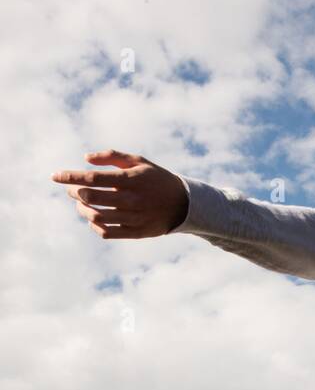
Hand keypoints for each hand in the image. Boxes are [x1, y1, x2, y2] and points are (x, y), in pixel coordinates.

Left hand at [50, 150, 188, 237]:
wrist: (183, 204)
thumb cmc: (156, 178)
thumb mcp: (138, 161)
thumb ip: (111, 157)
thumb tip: (85, 159)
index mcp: (130, 179)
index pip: (93, 178)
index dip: (70, 177)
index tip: (55, 176)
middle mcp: (130, 200)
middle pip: (91, 197)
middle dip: (75, 192)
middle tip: (72, 189)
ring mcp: (133, 218)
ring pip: (96, 217)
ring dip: (82, 210)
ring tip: (81, 204)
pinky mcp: (135, 232)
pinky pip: (107, 232)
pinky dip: (95, 225)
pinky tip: (93, 218)